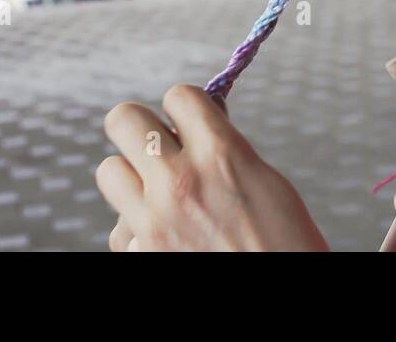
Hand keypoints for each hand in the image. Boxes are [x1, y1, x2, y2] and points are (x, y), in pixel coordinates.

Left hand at [97, 83, 329, 250]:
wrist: (282, 300)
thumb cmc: (286, 245)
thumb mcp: (268, 182)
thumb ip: (227, 149)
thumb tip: (199, 123)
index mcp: (221, 155)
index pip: (177, 95)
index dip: (185, 106)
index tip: (191, 121)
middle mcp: (179, 182)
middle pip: (123, 119)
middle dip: (142, 127)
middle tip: (162, 146)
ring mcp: (152, 221)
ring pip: (108, 170)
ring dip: (133, 177)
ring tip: (160, 194)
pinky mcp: (138, 254)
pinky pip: (118, 226)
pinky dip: (136, 228)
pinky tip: (165, 236)